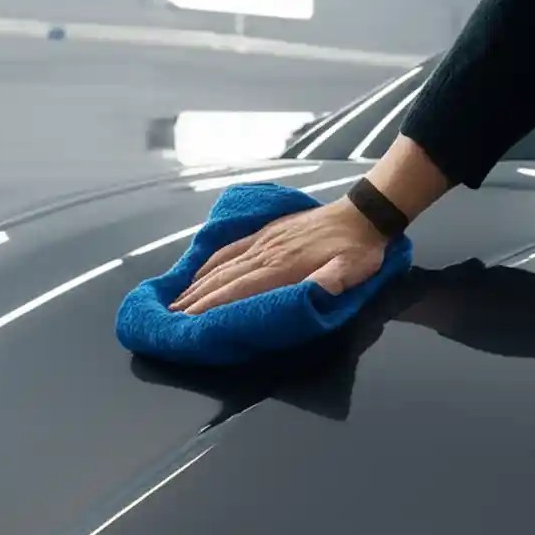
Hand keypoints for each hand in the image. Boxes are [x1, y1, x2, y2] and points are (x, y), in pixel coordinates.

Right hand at [170, 198, 388, 314]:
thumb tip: (310, 295)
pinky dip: (211, 261)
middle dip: (196, 298)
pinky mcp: (267, 232)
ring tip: (177, 300)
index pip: (240, 289)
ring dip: (198, 283)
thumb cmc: (359, 251)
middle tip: (172, 317)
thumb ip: (329, 284)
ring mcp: (265, 241)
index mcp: (285, 267)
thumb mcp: (352, 272)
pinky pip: (232, 247)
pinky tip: (200, 270)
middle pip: (224, 278)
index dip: (213, 305)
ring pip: (223, 263)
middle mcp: (267, 253)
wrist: (362, 215)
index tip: (189, 319)